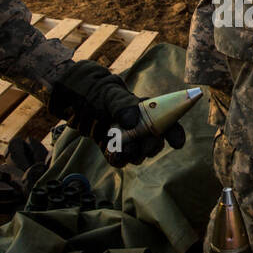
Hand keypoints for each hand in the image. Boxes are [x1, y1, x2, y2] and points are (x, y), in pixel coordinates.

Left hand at [48, 61, 184, 166]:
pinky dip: (118, 160)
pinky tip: (112, 154)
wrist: (75, 101)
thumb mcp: (110, 94)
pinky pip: (122, 160)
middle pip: (155, 143)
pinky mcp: (115, 149)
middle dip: (151, 148)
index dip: (176, 134)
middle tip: (142, 149)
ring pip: (139, 154)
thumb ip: (122, 105)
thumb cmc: (97, 92)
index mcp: (147, 111)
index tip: (177, 144)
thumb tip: (131, 121)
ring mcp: (128, 139)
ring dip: (133, 155)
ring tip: (121, 149)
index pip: (169, 123)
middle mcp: (141, 126)